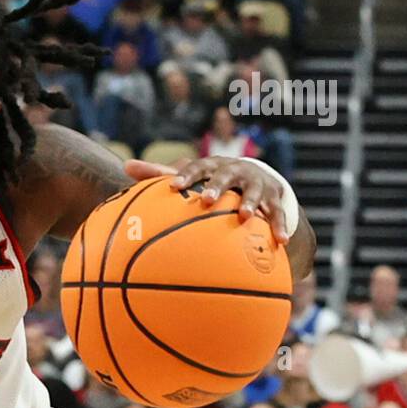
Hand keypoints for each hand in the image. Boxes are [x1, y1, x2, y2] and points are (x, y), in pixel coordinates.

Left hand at [126, 156, 291, 243]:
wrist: (258, 179)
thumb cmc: (213, 180)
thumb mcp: (192, 175)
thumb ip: (159, 174)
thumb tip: (125, 166)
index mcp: (213, 166)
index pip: (197, 167)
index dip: (185, 175)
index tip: (173, 187)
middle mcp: (236, 171)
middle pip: (226, 176)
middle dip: (217, 187)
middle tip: (206, 201)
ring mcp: (258, 184)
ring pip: (255, 193)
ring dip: (250, 204)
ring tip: (245, 217)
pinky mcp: (276, 199)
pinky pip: (279, 214)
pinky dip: (280, 226)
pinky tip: (280, 241)